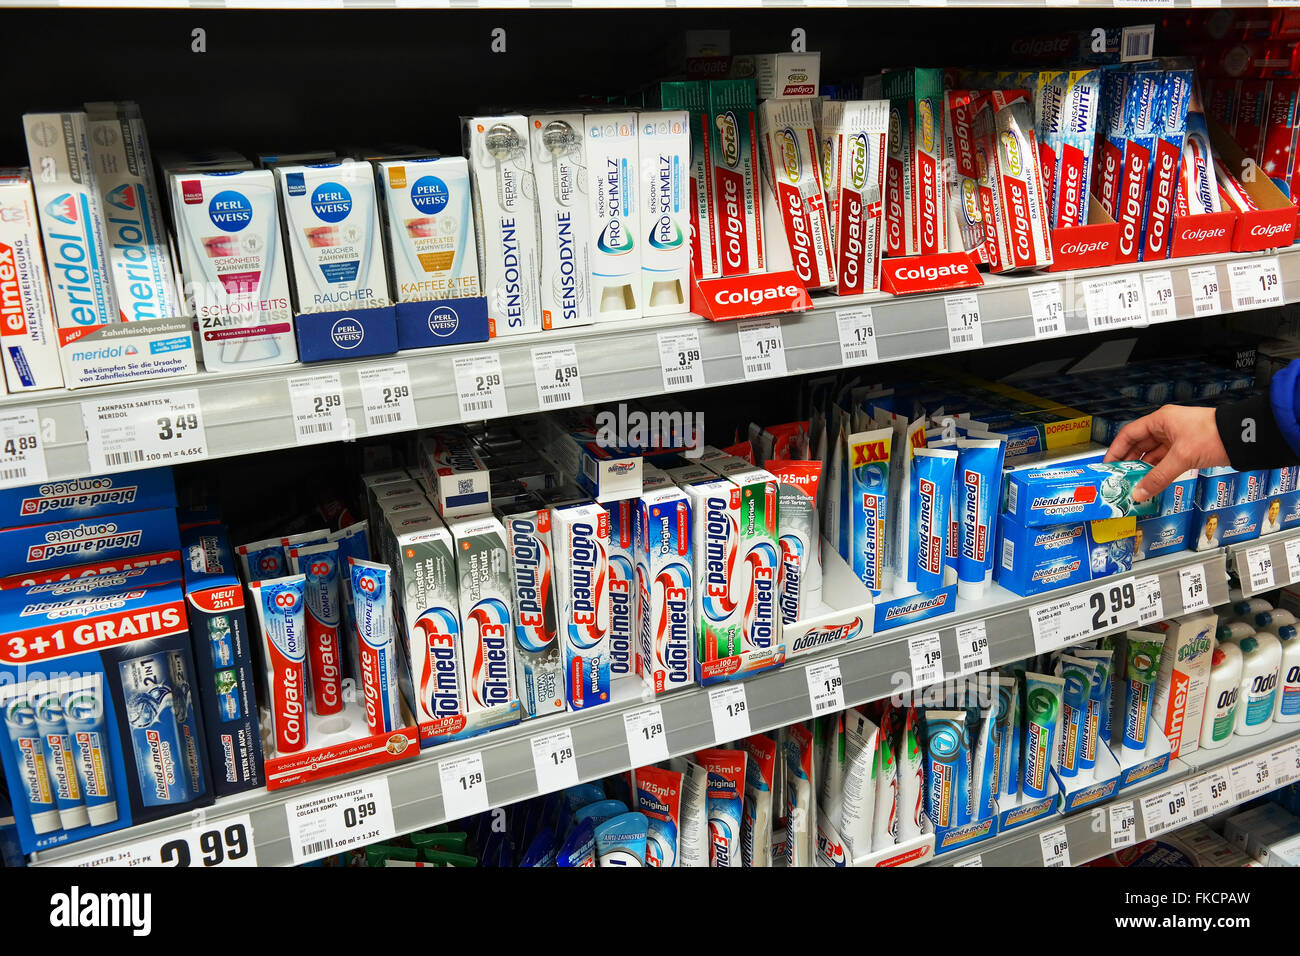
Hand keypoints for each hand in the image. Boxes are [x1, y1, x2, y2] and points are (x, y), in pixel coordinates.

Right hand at [1105, 405, 1228, 502]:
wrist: (1242, 437)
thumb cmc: (1213, 435)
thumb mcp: (1181, 457)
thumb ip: (1158, 477)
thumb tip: (1139, 493)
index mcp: (1160, 420)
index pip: (1129, 434)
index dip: (1116, 450)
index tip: (1107, 465)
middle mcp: (1166, 428)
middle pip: (1139, 445)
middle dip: (1129, 463)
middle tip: (1119, 479)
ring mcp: (1177, 439)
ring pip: (1153, 455)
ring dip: (1144, 470)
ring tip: (1134, 484)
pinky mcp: (1187, 450)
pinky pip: (1166, 462)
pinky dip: (1158, 472)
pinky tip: (1152, 483)